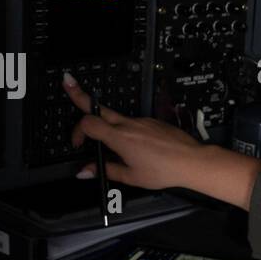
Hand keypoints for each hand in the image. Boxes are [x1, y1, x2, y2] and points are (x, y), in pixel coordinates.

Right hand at [62, 72, 205, 190]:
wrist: (192, 160)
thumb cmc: (166, 170)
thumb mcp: (132, 176)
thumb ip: (106, 171)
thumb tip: (86, 172)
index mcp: (121, 137)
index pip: (88, 123)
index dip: (77, 131)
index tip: (77, 142)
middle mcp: (130, 124)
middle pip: (98, 107)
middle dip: (80, 94)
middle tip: (67, 82)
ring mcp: (142, 121)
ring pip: (117, 118)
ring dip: (107, 124)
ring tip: (110, 143)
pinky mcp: (152, 122)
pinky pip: (134, 124)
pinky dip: (127, 131)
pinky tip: (137, 147)